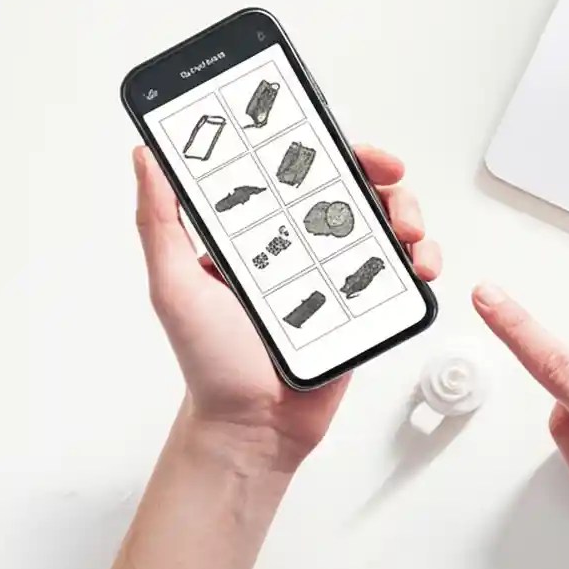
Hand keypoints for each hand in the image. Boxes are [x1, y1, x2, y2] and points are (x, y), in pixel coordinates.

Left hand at [133, 144, 440, 472]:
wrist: (254, 427)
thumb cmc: (210, 362)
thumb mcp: (173, 285)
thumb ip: (160, 221)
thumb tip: (146, 157)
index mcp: (260, 233)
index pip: (297, 173)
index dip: (326, 147)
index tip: (344, 142)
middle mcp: (302, 248)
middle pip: (354, 191)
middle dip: (382, 175)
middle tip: (391, 178)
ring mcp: (338, 276)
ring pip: (386, 227)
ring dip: (409, 216)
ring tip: (411, 233)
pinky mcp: (367, 309)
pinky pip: (402, 276)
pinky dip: (421, 263)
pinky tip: (421, 268)